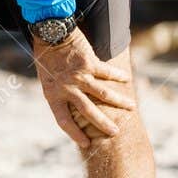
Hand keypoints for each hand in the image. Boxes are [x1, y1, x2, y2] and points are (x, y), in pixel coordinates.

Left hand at [32, 32, 134, 148]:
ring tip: (131, 107)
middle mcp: (66, 88)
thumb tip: (73, 108)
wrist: (49, 33)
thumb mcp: (46, 80)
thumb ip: (60, 94)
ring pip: (103, 94)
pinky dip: (118, 76)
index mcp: (52, 95)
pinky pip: (107, 73)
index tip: (85, 144)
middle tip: (115, 132)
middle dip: (103, 123)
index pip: (63, 121)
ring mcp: (78, 76)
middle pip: (88, 111)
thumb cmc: (47, 58)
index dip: (74, 134)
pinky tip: (127, 79)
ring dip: (119, 101)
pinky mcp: (89, 63)